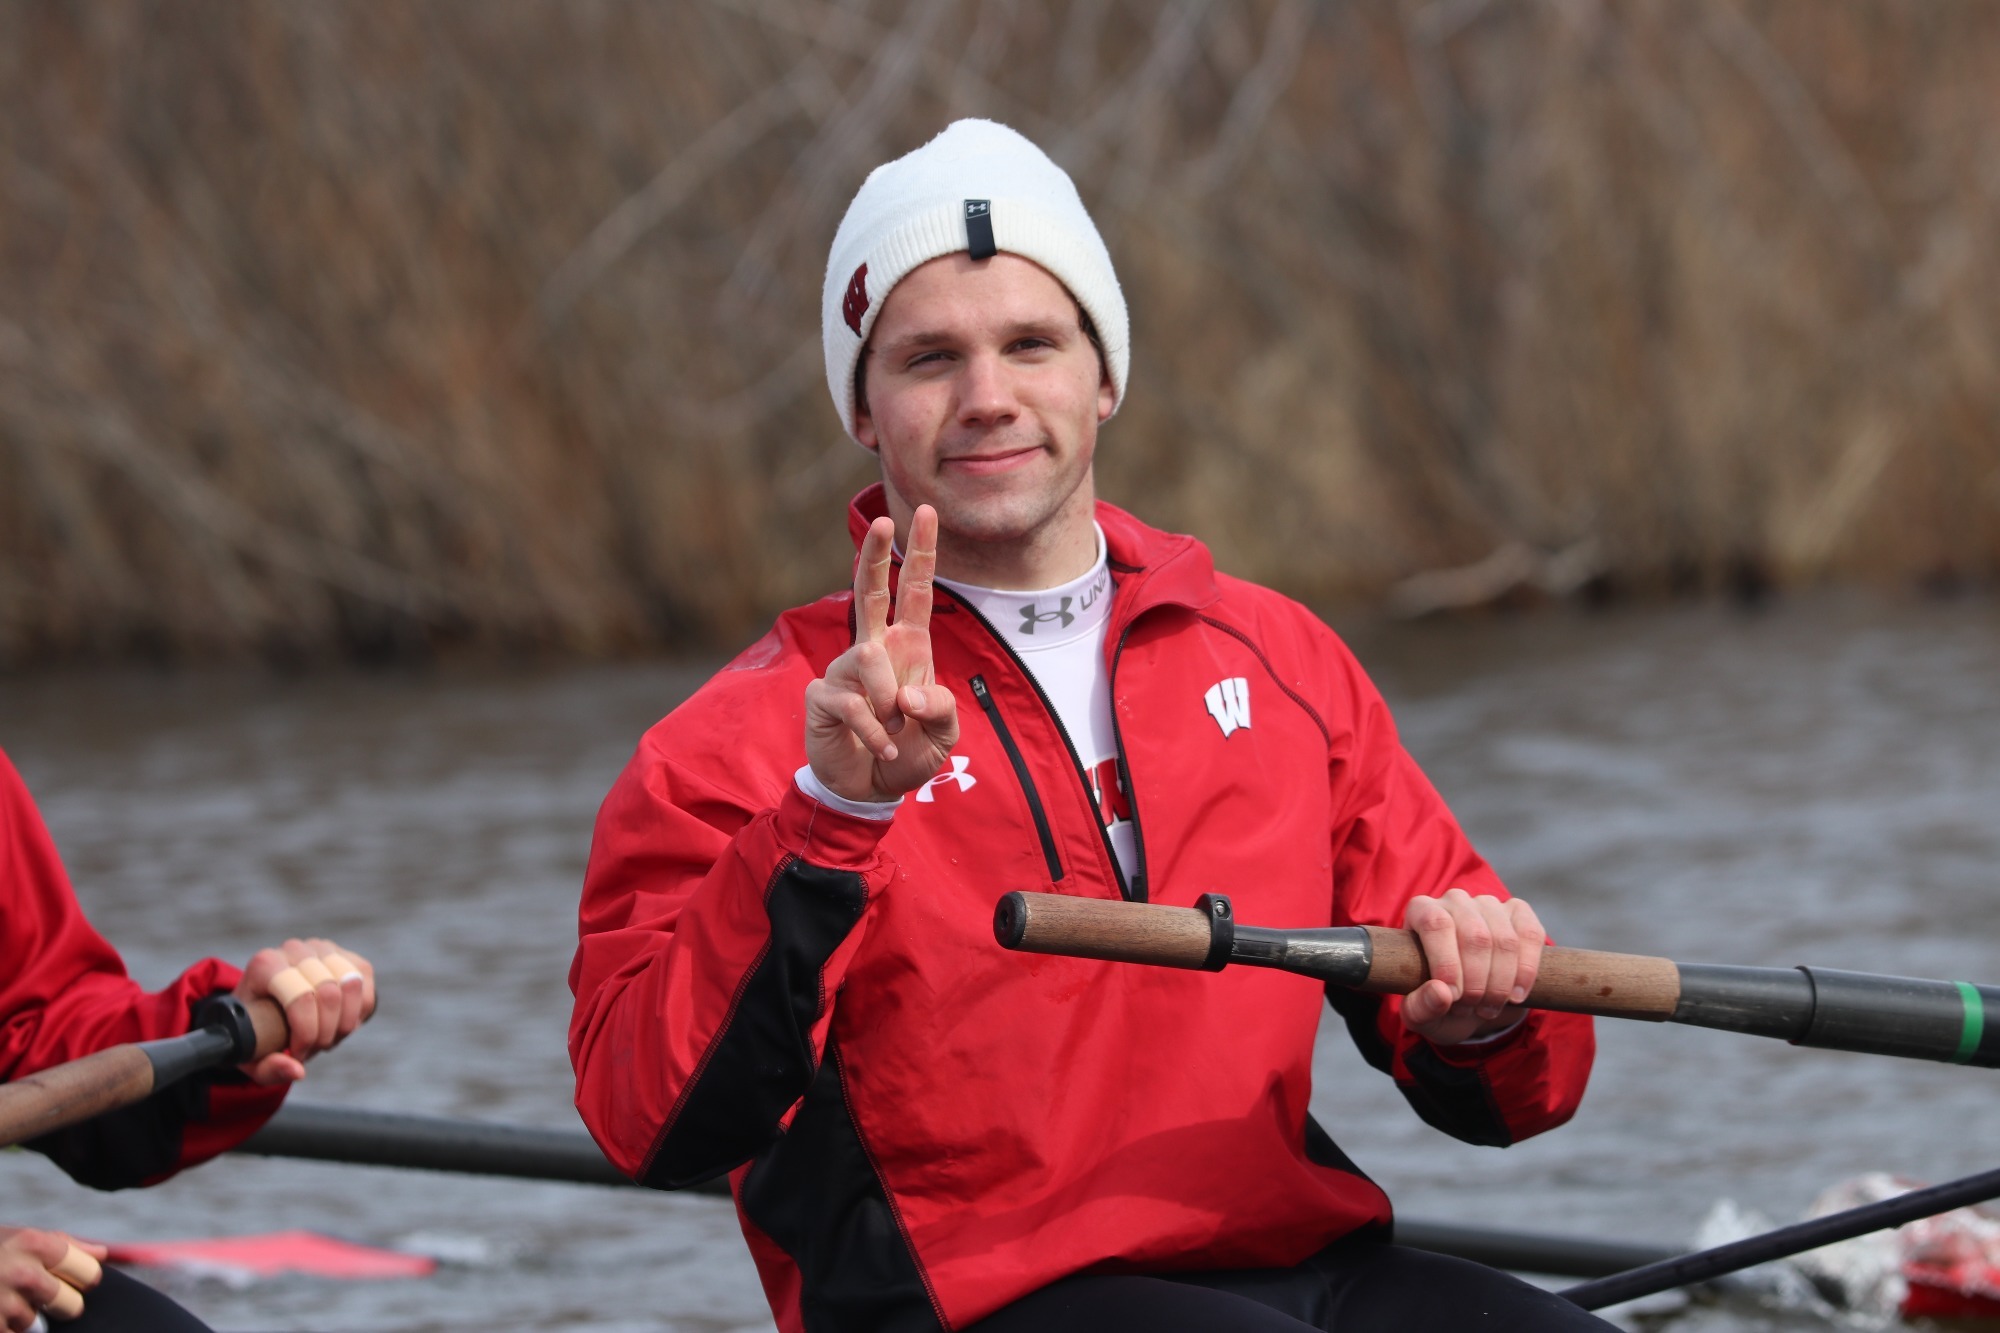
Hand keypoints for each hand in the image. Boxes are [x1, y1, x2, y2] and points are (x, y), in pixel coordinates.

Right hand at [0, 1228, 102, 1329]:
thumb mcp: (20, 1238)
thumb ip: (64, 1244)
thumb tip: (102, 1254)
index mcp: (35, 1244)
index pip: (89, 1272)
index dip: (86, 1280)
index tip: (79, 1282)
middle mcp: (23, 1274)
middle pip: (71, 1305)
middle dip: (61, 1304)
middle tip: (42, 1297)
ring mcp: (5, 1304)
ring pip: (37, 1324)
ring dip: (24, 1316)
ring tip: (4, 1299)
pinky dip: (7, 1328)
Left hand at [234, 938, 377, 1084]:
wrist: (263, 1007)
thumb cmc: (255, 1031)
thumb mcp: (252, 1055)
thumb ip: (269, 1068)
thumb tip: (298, 1071)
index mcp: (265, 965)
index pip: (301, 997)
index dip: (307, 1034)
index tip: (298, 1054)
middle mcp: (295, 950)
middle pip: (330, 993)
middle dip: (327, 1032)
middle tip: (314, 1049)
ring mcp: (324, 949)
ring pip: (352, 986)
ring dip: (345, 1023)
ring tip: (327, 1038)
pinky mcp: (347, 957)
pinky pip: (366, 986)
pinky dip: (359, 1014)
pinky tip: (341, 1024)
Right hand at [805, 505, 959, 802]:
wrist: (871, 791)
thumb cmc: (910, 754)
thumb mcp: (945, 736)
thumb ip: (941, 710)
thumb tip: (906, 694)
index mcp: (908, 648)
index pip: (914, 591)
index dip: (921, 553)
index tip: (924, 512)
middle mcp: (874, 650)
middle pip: (869, 590)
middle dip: (875, 554)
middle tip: (884, 521)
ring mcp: (844, 669)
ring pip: (868, 659)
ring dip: (889, 704)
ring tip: (895, 734)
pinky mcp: (822, 695)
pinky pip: (851, 701)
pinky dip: (875, 732)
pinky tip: (882, 749)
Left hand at [1400, 888, 1544, 1044]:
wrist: (1471, 1003)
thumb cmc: (1439, 1002)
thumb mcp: (1421, 1013)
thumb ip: (1420, 1007)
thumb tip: (1441, 994)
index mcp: (1421, 911)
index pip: (1436, 924)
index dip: (1448, 963)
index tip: (1454, 997)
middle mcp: (1454, 900)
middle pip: (1474, 936)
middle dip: (1477, 982)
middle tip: (1471, 1009)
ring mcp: (1489, 904)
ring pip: (1504, 940)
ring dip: (1501, 983)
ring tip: (1488, 1008)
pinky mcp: (1519, 913)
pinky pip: (1530, 936)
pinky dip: (1526, 971)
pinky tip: (1516, 996)